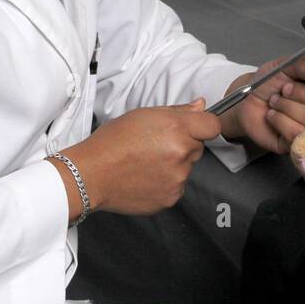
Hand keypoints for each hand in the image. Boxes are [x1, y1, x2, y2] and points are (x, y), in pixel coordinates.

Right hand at [59, 98, 220, 216]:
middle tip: (155, 146)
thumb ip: (177, 111)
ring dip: (174, 165)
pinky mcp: (171, 198)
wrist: (91, 174)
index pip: (213, 126)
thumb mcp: (143, 115)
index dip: (203, 126)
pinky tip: (145, 177)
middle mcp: (181, 154)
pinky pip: (177, 186)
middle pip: (198, 147)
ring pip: (187, 168)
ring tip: (146, 163)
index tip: (192, 129)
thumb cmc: (112, 141)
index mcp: (177, 129)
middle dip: (183, 145)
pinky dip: (165, 182)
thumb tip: (201, 106)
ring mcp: (177, 179)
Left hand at [219, 56, 304, 154]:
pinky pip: (297, 135)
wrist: (247, 102)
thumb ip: (304, 66)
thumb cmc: (269, 84)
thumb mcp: (285, 66)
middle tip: (284, 90)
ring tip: (275, 102)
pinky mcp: (300, 145)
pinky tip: (273, 116)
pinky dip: (280, 121)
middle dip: (302, 95)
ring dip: (287, 107)